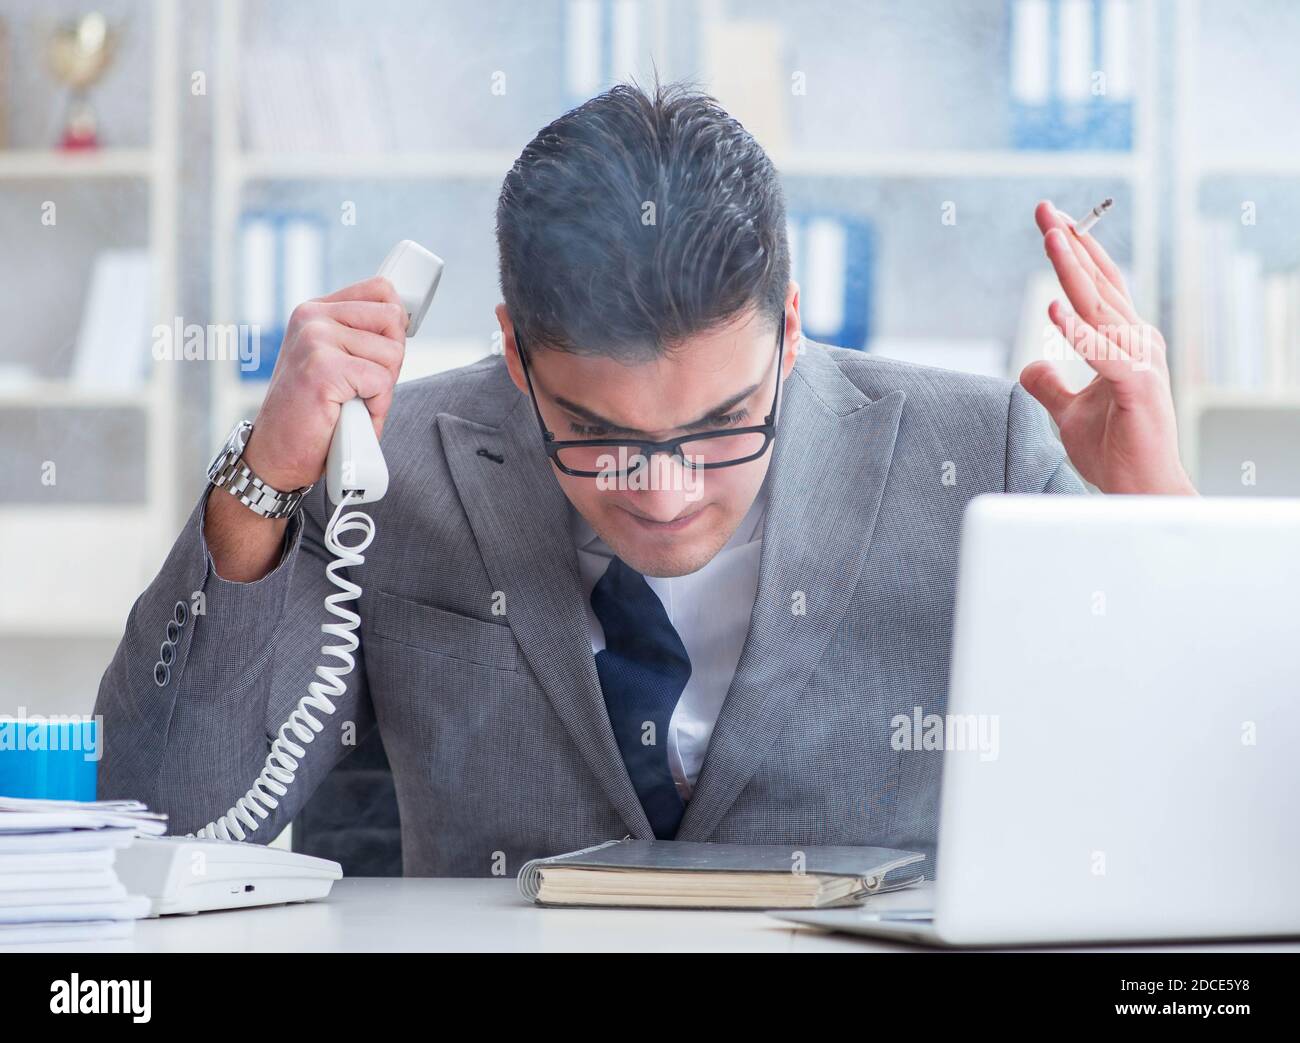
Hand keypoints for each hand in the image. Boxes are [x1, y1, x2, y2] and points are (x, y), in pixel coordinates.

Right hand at [243, 276, 407, 491]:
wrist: (277, 454)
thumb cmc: (313, 414)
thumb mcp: (335, 362)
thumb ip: (362, 337)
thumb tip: (404, 319)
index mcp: (316, 311)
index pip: (381, 289)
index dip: (394, 325)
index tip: (380, 354)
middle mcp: (312, 318)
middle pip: (393, 319)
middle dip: (391, 360)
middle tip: (362, 386)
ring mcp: (316, 339)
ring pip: (392, 353)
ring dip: (382, 389)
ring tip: (351, 403)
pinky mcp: (323, 368)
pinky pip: (381, 382)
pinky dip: (375, 407)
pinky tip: (349, 415)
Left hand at [1019, 201, 1195, 494]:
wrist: (1139, 489)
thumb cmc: (1114, 450)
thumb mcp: (1068, 412)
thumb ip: (1050, 385)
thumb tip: (1029, 365)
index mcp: (1123, 341)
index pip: (1097, 286)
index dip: (1076, 251)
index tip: (1052, 220)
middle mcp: (1136, 341)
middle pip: (1098, 283)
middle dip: (1071, 244)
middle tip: (1044, 210)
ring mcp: (1139, 361)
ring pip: (1100, 307)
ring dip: (1073, 271)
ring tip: (1050, 237)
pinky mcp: (1136, 386)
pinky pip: (1101, 352)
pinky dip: (1077, 329)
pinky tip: (1053, 307)